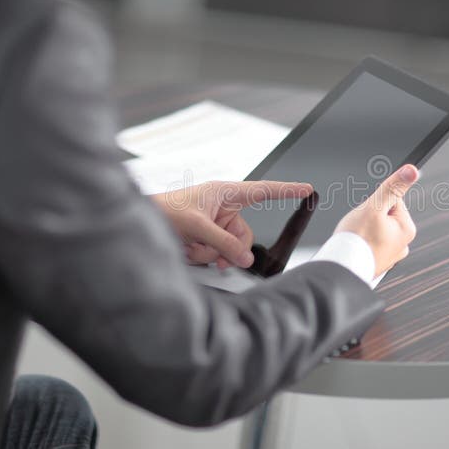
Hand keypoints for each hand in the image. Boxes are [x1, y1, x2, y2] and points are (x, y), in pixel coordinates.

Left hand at [152, 181, 312, 268]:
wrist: (140, 222)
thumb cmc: (164, 210)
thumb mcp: (197, 226)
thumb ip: (224, 243)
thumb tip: (245, 258)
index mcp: (225, 192)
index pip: (264, 191)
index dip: (287, 190)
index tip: (307, 189)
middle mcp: (223, 207)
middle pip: (245, 235)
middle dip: (231, 250)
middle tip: (217, 259)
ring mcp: (216, 223)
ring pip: (231, 248)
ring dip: (213, 255)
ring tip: (192, 250)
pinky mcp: (207, 237)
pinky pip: (218, 253)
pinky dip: (205, 256)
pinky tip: (189, 251)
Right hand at [334, 164, 418, 277]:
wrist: (340, 269)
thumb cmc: (355, 240)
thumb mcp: (374, 206)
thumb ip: (393, 187)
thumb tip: (412, 170)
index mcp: (407, 229)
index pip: (391, 200)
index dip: (375, 203)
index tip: (367, 215)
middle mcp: (403, 244)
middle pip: (383, 216)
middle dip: (368, 217)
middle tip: (359, 227)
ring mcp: (390, 256)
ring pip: (374, 230)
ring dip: (363, 231)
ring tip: (355, 238)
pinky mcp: (377, 263)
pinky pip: (368, 244)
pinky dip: (361, 243)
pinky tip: (354, 247)